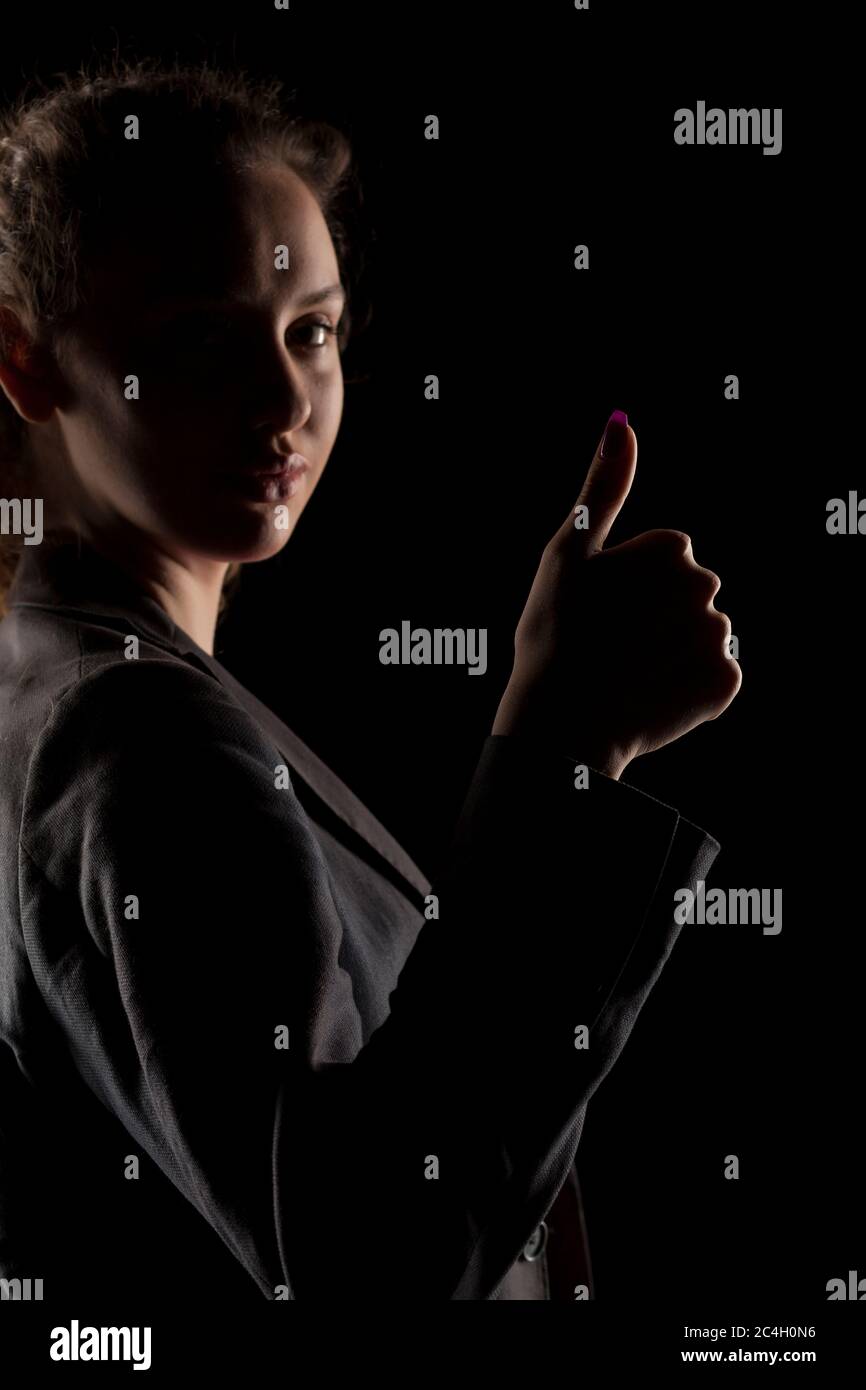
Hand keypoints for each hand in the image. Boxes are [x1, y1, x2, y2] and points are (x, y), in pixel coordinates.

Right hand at [491, 411, 741, 778]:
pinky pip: (714, 680)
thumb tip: (621, 421)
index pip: (666, 560)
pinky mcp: (726, 682)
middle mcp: (705, 585)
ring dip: (673, 654)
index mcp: (670, 549)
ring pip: (701, 638)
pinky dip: (689, 690)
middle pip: (688, 597)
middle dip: (659, 617)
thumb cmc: (554, 635)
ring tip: (629, 675)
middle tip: (612, 647)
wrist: (563, 724)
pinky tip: (651, 697)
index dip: (630, 588)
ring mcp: (717, 636)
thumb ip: (603, 486)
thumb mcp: (567, 552)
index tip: (600, 613)